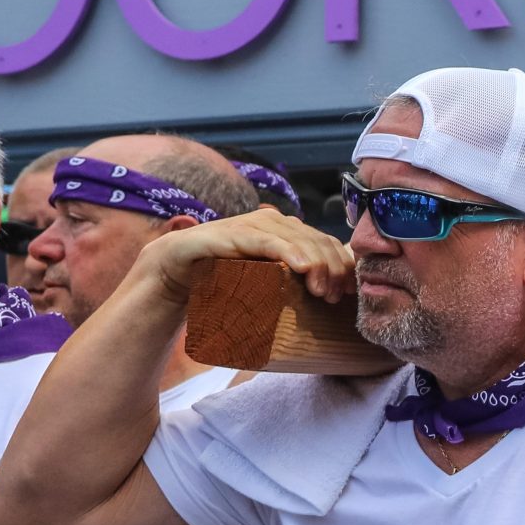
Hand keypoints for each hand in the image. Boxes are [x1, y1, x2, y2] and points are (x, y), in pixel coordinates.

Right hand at [139, 208, 356, 308]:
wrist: (176, 276)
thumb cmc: (224, 283)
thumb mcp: (265, 285)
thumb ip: (292, 284)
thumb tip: (332, 301)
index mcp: (284, 231)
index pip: (325, 241)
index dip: (342, 264)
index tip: (349, 293)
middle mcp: (272, 223)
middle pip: (316, 240)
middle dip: (333, 267)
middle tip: (337, 297)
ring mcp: (251, 226)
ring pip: (297, 238)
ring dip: (317, 263)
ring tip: (324, 290)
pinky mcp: (231, 234)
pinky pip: (266, 240)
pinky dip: (289, 252)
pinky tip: (305, 268)